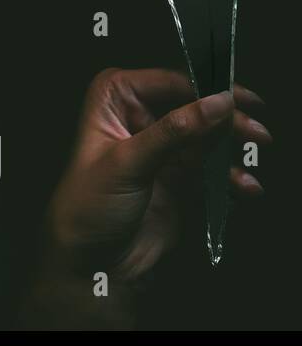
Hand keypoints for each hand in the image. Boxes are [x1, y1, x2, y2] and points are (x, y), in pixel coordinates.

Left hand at [20, 67, 269, 327]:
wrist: (94, 263)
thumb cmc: (88, 206)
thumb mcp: (127, 163)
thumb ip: (174, 132)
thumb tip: (217, 101)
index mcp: (114, 99)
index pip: (169, 81)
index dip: (206, 88)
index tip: (239, 100)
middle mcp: (139, 116)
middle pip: (196, 104)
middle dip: (229, 118)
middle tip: (256, 133)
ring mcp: (163, 146)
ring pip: (211, 134)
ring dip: (236, 146)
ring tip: (254, 155)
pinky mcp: (182, 175)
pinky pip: (215, 166)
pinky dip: (233, 174)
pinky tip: (244, 187)